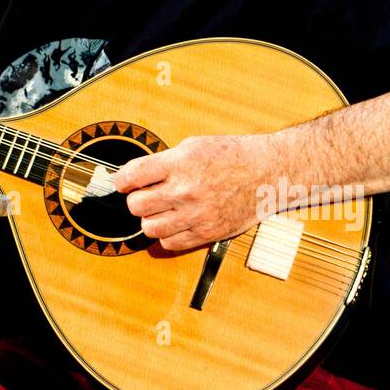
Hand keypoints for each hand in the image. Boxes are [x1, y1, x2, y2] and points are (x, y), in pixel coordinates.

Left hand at [112, 134, 284, 251]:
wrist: (268, 172)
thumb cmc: (232, 155)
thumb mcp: (194, 146)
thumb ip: (165, 162)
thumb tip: (136, 176)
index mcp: (181, 163)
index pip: (132, 176)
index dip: (122, 180)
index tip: (124, 183)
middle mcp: (187, 190)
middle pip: (136, 205)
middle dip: (136, 200)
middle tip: (145, 196)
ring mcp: (197, 215)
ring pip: (150, 228)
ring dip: (150, 219)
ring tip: (160, 210)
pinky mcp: (207, 233)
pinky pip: (170, 244)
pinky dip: (166, 236)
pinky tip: (174, 223)